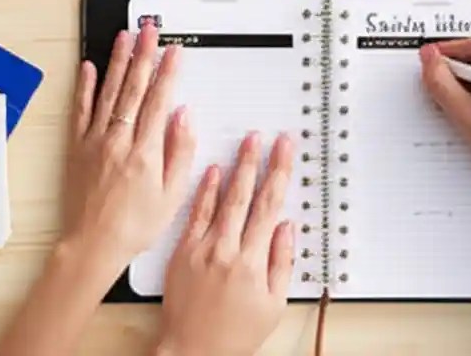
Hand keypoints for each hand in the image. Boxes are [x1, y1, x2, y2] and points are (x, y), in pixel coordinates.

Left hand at [60, 25, 195, 272]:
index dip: (168, 71)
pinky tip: (89, 68)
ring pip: (108, 91)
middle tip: (148, 30)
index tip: (174, 51)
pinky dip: (85, 87)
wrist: (93, 244)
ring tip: (123, 38)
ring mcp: (95, 141)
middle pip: (133, 87)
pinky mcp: (77, 148)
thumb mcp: (172, 194)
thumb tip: (183, 115)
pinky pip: (81, 110)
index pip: (158, 99)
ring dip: (117, 62)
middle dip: (143, 55)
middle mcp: (118, 139)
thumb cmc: (134, 226)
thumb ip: (180, 151)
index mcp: (145, 150)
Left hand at [155, 133, 295, 355]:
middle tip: (263, 137)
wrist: (192, 351)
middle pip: (246, 196)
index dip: (279, 173)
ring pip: (220, 200)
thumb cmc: (234, 334)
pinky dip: (204, 191)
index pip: (270, 206)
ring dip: (233, 169)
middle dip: (257, 162)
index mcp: (253, 261)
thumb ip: (282, 261)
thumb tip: (287, 226)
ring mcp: (202, 249)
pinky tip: (210, 171)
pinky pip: (194, 215)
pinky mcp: (182, 252)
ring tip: (243, 144)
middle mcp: (227, 250)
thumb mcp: (273, 304)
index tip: (284, 149)